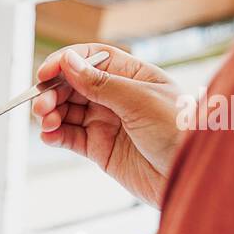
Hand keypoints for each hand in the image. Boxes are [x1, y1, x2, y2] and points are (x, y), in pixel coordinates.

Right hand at [29, 43, 187, 207]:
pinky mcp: (100, 148)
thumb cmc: (180, 132)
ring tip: (47, 122)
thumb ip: (101, 83)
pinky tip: (49, 136)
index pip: (91, 59)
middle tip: (42, 104)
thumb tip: (69, 61)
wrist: (192, 174)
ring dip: (51, 114)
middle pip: (73, 85)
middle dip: (53, 92)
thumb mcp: (139, 100)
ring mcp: (107, 122)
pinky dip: (55, 136)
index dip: (65, 62)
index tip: (45, 72)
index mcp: (132, 75)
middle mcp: (117, 96)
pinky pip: (70, 137)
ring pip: (67, 111)